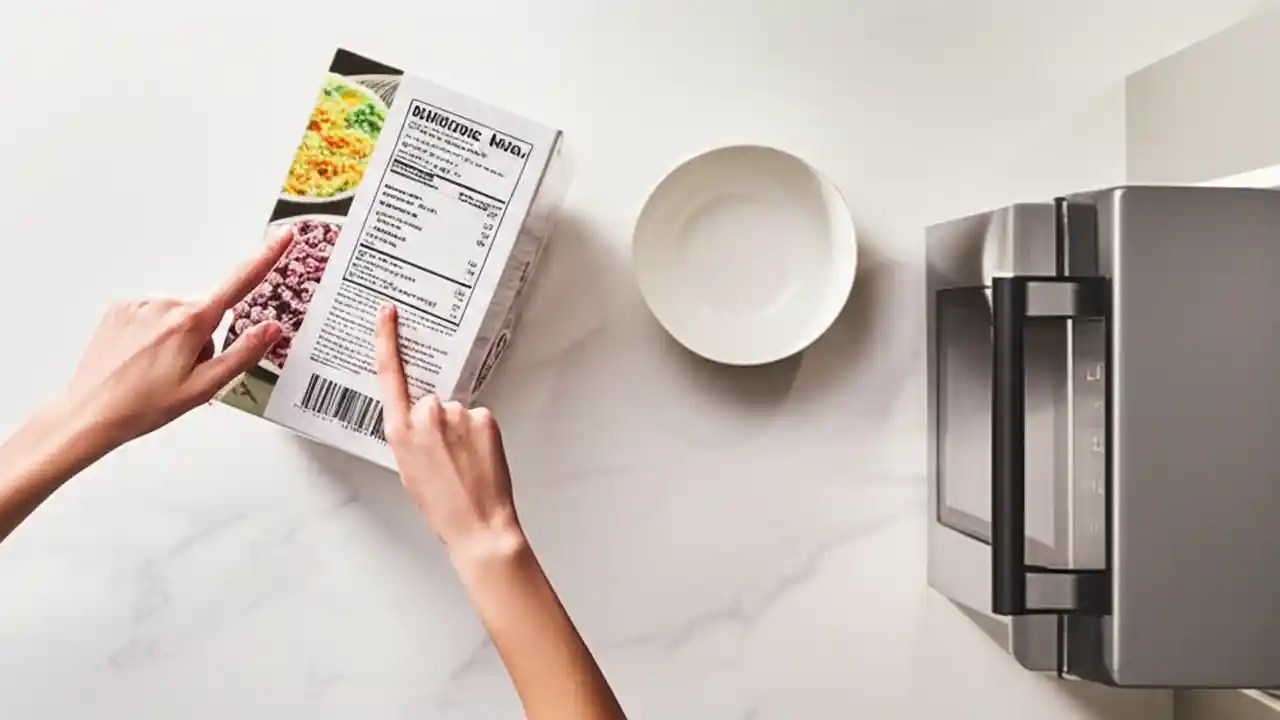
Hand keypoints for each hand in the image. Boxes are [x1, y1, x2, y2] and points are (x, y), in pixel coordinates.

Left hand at [56, 229, 293, 450]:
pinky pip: (154, 315)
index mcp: (191, 320)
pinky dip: (156, 334)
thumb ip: (243, 353)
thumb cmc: (143, 405)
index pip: (240, 280)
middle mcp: (165, 302)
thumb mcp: (204, 386)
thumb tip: (271, 328)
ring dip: (179, 337)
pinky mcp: (121, 307)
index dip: (266, 255)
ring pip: (180, 315)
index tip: (283, 235)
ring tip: (159, 369)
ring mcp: (140, 303)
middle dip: (206, 337)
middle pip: (207, 311)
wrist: (90, 412)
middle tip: (185, 371)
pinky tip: (143, 358)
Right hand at [373, 303, 523, 566]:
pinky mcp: (484, 416)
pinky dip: (480, 435)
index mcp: (400, 431)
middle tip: (448, 458)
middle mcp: (426, 415)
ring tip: (464, 464)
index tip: (389, 314)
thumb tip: (421, 421)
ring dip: (462, 431)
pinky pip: (479, 418)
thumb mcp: (408, 469)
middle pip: (432, 402)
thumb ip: (410, 436)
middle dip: (440, 424)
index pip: (389, 374)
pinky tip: (479, 459)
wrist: (477, 525)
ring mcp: (457, 414)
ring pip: (459, 412)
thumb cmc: (441, 504)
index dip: (388, 340)